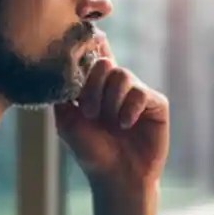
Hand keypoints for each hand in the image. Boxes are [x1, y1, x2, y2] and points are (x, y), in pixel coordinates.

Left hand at [54, 29, 169, 192]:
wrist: (117, 177)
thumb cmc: (91, 152)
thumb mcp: (67, 122)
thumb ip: (63, 94)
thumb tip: (57, 67)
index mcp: (96, 87)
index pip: (94, 56)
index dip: (91, 42)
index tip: (86, 37)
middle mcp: (117, 87)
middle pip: (105, 63)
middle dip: (94, 86)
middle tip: (90, 112)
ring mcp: (138, 94)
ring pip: (122, 75)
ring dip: (110, 100)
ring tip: (110, 122)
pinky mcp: (156, 104)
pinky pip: (141, 92)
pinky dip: (130, 108)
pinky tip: (125, 125)